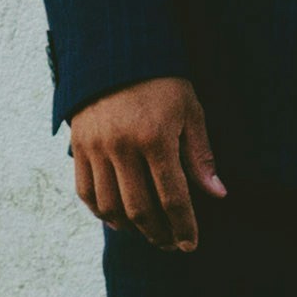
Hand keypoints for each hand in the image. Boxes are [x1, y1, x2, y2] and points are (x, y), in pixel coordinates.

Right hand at [66, 76, 224, 251]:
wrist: (115, 52)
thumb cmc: (161, 81)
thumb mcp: (190, 111)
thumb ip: (200, 155)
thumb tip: (218, 194)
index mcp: (155, 138)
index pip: (173, 197)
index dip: (184, 226)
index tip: (190, 244)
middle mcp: (122, 146)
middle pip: (140, 209)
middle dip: (159, 234)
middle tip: (171, 244)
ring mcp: (96, 148)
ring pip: (110, 207)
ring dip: (130, 228)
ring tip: (148, 232)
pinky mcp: (78, 146)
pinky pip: (86, 192)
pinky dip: (101, 212)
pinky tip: (118, 219)